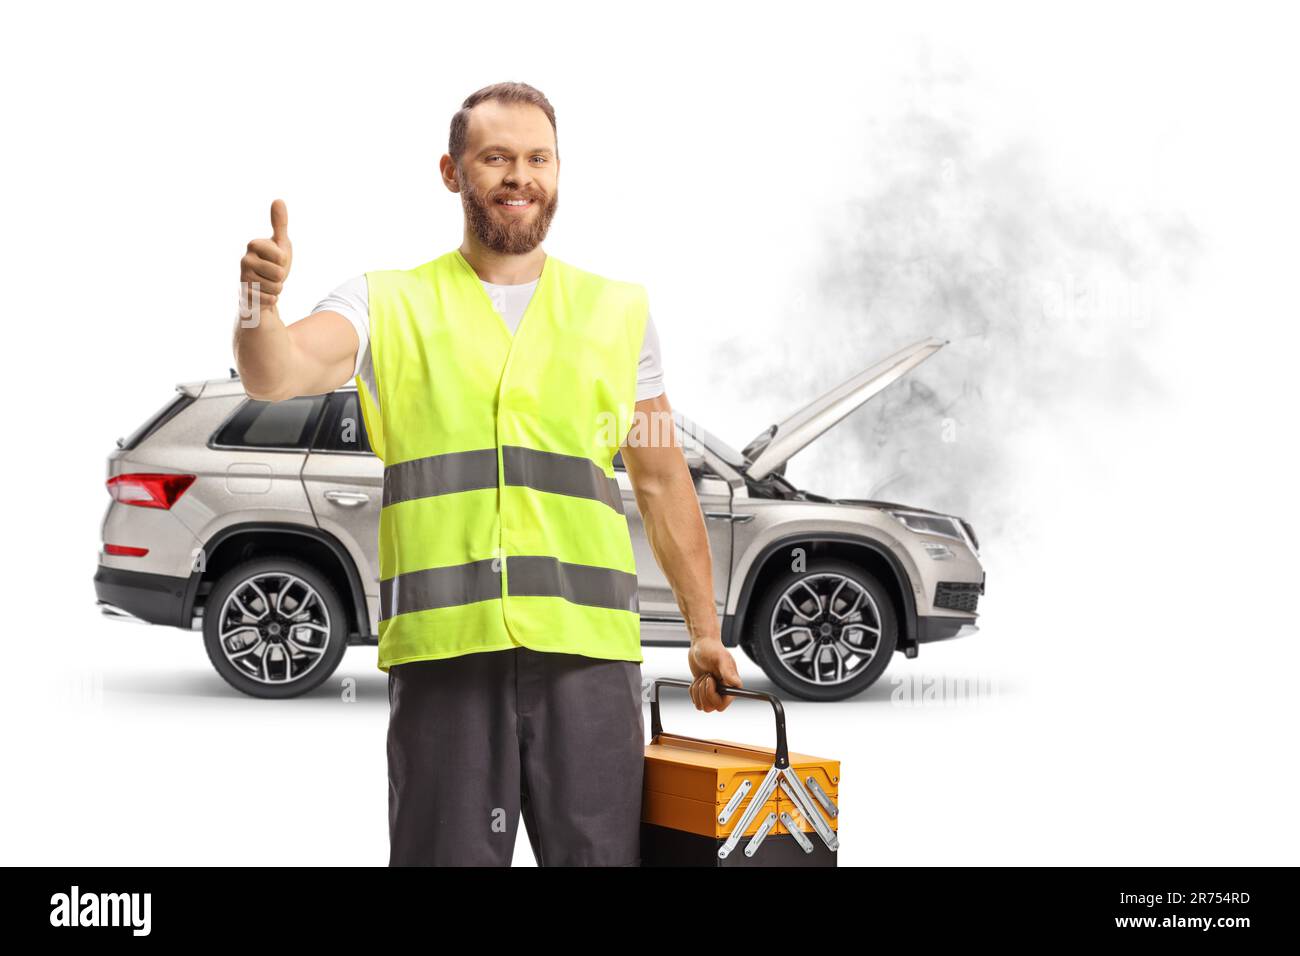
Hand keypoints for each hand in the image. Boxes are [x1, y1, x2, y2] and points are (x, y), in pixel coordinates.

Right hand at [240, 199, 292, 317]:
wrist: (264, 289)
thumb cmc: (273, 264)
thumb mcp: (281, 244)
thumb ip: (279, 223)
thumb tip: (278, 200)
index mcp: (253, 245)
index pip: (281, 256)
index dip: (284, 260)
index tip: (277, 260)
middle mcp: (245, 260)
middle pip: (279, 273)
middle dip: (282, 277)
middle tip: (273, 274)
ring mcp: (243, 278)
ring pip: (276, 287)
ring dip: (277, 288)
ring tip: (269, 284)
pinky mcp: (244, 296)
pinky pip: (270, 299)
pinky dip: (272, 299)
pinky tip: (264, 295)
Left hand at [687, 636, 742, 712]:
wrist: (701, 644)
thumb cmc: (712, 649)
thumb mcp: (720, 658)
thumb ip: (728, 672)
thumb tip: (736, 684)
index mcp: (731, 686)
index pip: (722, 705)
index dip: (713, 696)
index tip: (709, 680)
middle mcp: (723, 692)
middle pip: (709, 707)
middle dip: (703, 691)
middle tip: (706, 676)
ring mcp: (713, 692)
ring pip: (701, 705)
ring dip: (697, 690)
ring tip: (702, 676)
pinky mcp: (703, 692)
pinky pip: (695, 700)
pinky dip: (692, 689)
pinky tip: (697, 678)